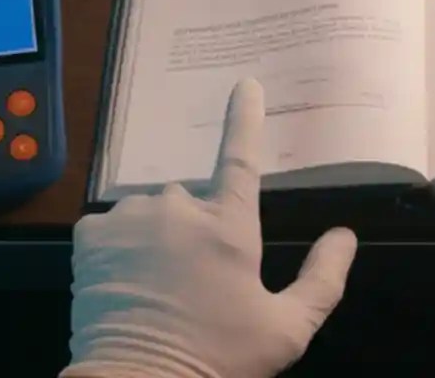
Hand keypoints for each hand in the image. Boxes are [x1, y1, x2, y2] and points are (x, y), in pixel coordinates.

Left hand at [63, 79, 357, 377]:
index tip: (245, 84)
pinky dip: (118, 249)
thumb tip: (344, 236)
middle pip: (192, 201)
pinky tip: (125, 284)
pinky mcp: (90, 235)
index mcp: (229, 226)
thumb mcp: (286, 330)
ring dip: (155, 238)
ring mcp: (130, 219)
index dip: (245, 118)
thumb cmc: (217, 359)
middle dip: (195, 230)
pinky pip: (111, 228)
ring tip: (157, 289)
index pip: (241, 157)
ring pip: (150, 214)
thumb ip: (323, 279)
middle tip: (196, 282)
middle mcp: (179, 210)